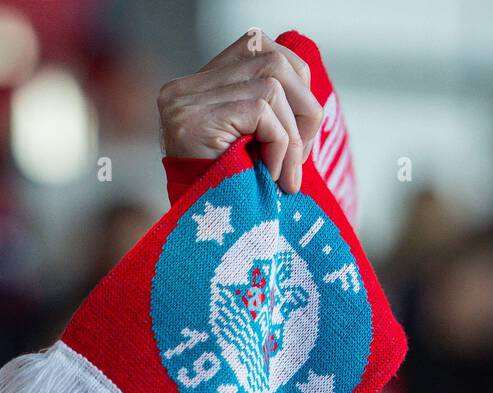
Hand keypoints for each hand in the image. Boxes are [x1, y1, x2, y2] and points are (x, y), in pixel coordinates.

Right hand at [157, 29, 322, 193]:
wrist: (195, 243)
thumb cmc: (225, 199)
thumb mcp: (247, 145)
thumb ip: (266, 111)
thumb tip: (309, 91)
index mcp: (196, 85)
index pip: (260, 48)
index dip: (295, 82)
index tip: (301, 133)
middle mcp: (184, 88)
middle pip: (272, 61)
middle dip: (303, 108)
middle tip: (301, 158)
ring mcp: (184, 101)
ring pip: (272, 84)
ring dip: (293, 134)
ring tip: (287, 175)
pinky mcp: (193, 119)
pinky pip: (261, 111)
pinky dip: (279, 144)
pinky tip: (272, 176)